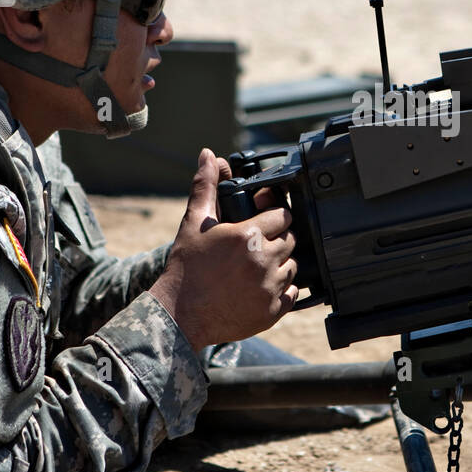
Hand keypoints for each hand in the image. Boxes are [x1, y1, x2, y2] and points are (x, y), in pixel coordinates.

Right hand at [151, 148, 297, 349]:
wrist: (179, 315)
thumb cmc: (186, 268)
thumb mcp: (194, 223)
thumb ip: (206, 186)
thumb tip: (208, 156)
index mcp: (248, 235)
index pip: (283, 215)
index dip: (274, 216)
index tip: (266, 220)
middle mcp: (263, 261)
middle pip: (290, 240)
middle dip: (278, 239)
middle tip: (259, 245)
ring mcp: (269, 288)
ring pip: (293, 267)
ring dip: (280, 264)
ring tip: (258, 267)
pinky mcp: (271, 312)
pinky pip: (292, 294)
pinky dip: (281, 291)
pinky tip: (261, 287)